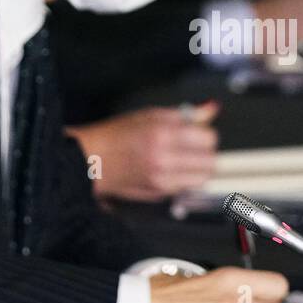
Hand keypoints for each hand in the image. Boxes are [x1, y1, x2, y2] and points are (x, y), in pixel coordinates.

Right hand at [67, 102, 217, 202]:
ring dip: (198, 169)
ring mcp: (162, 179)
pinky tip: (168, 171)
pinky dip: (183, 179)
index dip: (204, 133)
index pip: (209, 138)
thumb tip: (211, 108)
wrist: (91, 161)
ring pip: (202, 178)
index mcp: (163, 134)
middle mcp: (164, 159)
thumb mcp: (149, 115)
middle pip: (210, 161)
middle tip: (193, 147)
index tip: (196, 132)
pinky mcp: (158, 194)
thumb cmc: (116, 135)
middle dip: (205, 153)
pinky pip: (186, 187)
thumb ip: (184, 114)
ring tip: (183, 161)